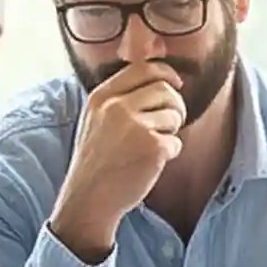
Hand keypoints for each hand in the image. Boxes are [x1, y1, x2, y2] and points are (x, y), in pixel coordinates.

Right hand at [50, 62, 185, 262]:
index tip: (176, 83)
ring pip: (174, 114)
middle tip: (168, 124)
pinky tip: (151, 163)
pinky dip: (170, 153)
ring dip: (172, 131)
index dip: (166, 73)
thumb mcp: (96, 120)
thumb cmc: (97, 161)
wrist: (89, 197)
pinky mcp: (152, 147)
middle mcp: (116, 107)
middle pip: (165, 89)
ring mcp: (135, 126)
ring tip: (152, 146)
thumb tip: (160, 81)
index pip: (143, 68)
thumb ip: (119, 100)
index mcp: (101, 96)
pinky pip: (177, 142)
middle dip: (175, 106)